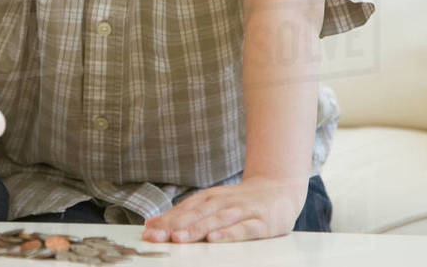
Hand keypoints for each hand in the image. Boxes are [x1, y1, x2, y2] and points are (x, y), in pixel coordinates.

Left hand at [141, 176, 307, 243]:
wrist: (278, 189)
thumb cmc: (239, 201)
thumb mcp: (211, 204)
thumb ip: (185, 214)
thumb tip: (153, 224)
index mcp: (208, 199)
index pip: (183, 210)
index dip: (165, 221)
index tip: (148, 232)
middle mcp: (221, 202)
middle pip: (195, 215)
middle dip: (174, 226)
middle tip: (156, 237)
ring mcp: (241, 211)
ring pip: (215, 221)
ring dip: (196, 229)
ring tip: (178, 238)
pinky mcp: (260, 221)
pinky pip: (242, 229)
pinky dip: (228, 233)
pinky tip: (215, 239)